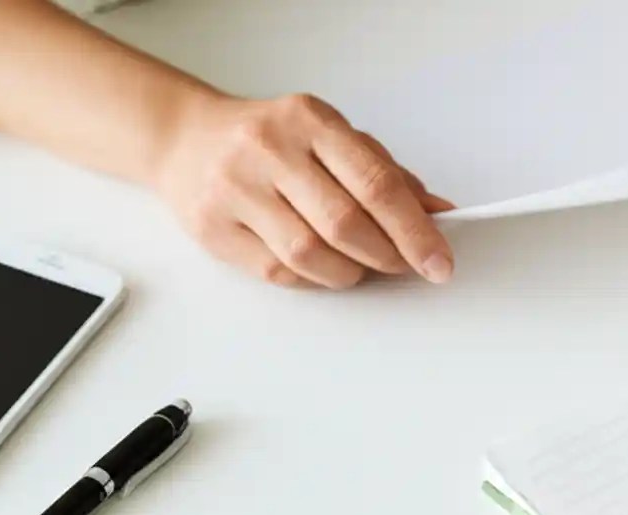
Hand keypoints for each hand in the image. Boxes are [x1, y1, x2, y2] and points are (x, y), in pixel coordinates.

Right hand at [157, 93, 454, 288]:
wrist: (187, 139)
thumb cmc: (271, 140)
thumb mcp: (331, 138)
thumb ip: (385, 173)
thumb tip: (438, 214)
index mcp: (309, 121)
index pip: (376, 183)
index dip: (415, 230)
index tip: (440, 261)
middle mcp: (270, 150)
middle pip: (345, 223)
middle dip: (388, 256)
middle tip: (406, 267)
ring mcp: (235, 189)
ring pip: (310, 255)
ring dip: (350, 273)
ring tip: (360, 266)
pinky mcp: (212, 227)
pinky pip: (277, 272)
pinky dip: (312, 279)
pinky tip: (321, 268)